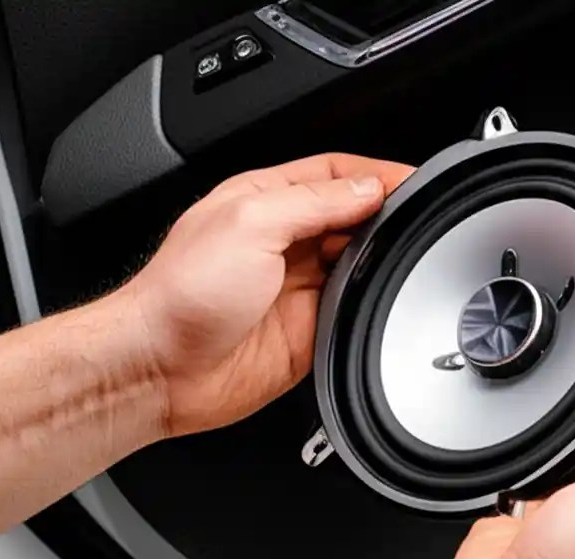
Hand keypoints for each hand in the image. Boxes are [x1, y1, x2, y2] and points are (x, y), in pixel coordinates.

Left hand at [118, 153, 412, 436]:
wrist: (161, 369)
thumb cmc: (181, 295)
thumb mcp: (250, 222)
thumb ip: (314, 201)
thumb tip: (366, 190)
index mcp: (266, 199)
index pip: (336, 173)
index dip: (377, 174)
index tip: (413, 181)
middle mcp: (285, 239)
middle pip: (355, 216)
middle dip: (386, 216)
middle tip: (413, 223)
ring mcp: (299, 285)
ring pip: (361, 263)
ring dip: (380, 261)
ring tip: (392, 261)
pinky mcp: (310, 328)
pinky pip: (355, 311)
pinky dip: (371, 305)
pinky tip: (373, 300)